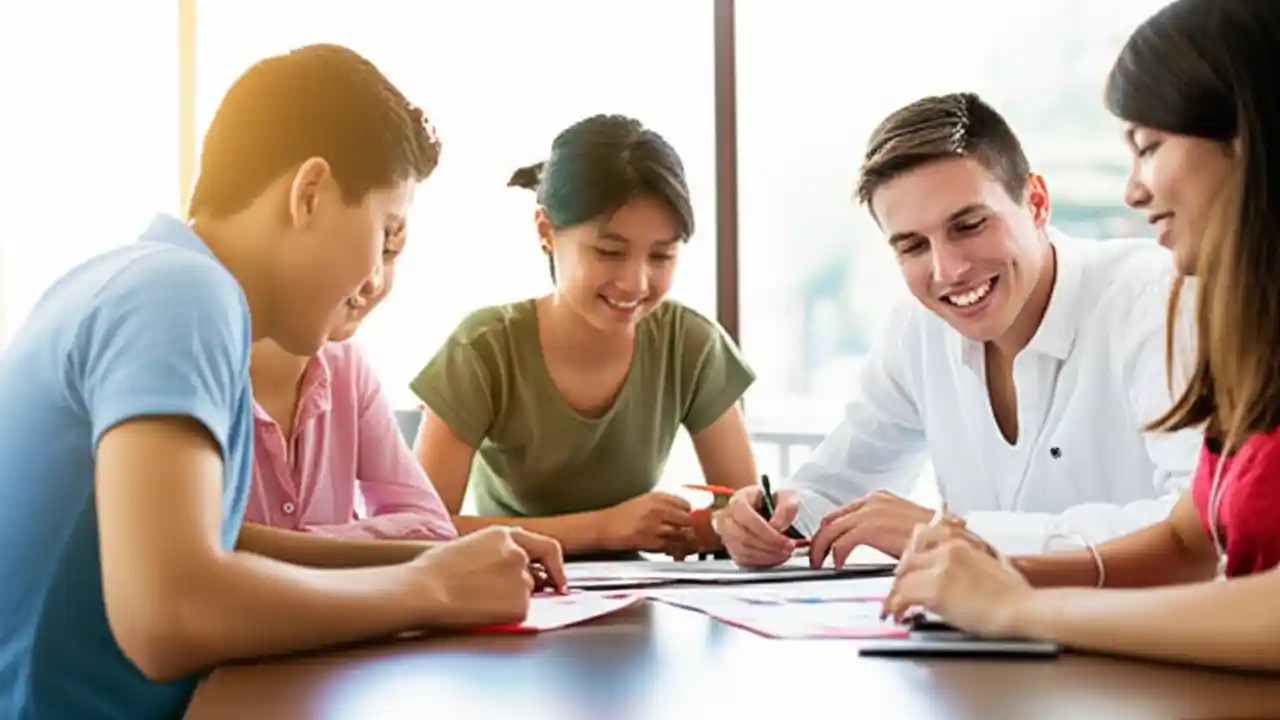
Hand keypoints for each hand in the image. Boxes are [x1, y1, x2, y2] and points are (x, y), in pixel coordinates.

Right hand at [412, 527, 565, 627]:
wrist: (423, 591)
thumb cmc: (433, 571)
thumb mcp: (469, 545)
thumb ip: (496, 552)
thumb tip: (504, 568)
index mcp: (505, 535)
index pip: (546, 548)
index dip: (555, 566)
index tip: (558, 580)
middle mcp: (519, 555)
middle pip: (533, 575)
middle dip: (522, 587)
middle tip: (500, 597)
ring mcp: (521, 580)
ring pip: (524, 595)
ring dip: (508, 600)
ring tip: (476, 600)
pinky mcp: (519, 606)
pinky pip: (519, 614)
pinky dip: (505, 616)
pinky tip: (480, 611)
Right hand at [600, 492, 693, 551]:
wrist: (604, 527)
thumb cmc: (623, 515)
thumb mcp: (644, 502)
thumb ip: (664, 505)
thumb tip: (684, 513)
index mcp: (657, 497)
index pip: (686, 504)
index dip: (689, 515)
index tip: (689, 522)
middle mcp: (658, 508)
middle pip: (688, 519)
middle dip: (691, 529)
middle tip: (690, 536)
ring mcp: (655, 525)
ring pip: (682, 534)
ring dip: (686, 542)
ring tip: (685, 546)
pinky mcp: (650, 541)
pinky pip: (672, 547)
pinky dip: (676, 551)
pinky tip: (674, 552)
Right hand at [718, 486, 799, 566]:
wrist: (765, 510)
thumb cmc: (772, 502)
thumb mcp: (785, 497)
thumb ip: (786, 508)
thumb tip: (777, 526)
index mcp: (738, 500)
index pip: (746, 517)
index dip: (765, 532)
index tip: (783, 540)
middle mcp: (727, 517)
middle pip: (743, 537)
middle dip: (768, 546)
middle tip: (787, 548)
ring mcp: (726, 534)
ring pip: (742, 551)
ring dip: (766, 556)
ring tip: (783, 553)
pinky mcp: (731, 548)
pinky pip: (743, 559)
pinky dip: (761, 561)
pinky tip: (774, 557)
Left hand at [808, 491, 934, 566]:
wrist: (949, 538)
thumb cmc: (931, 537)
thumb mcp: (900, 527)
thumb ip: (880, 529)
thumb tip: (862, 541)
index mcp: (878, 499)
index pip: (840, 513)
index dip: (827, 531)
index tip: (822, 546)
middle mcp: (872, 501)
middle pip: (831, 520)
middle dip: (818, 540)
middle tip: (814, 557)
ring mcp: (870, 513)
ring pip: (831, 530)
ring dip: (821, 549)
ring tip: (820, 564)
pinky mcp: (871, 528)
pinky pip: (842, 542)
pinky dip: (835, 555)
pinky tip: (838, 566)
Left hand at [880, 522, 1030, 635]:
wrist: (1021, 608)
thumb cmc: (1016, 594)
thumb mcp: (995, 563)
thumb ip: (974, 561)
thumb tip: (965, 570)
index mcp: (960, 544)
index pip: (921, 540)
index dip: (911, 558)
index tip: (908, 570)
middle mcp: (946, 551)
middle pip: (908, 559)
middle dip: (901, 576)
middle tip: (898, 591)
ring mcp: (939, 569)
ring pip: (902, 578)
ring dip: (896, 594)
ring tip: (895, 608)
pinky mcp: (935, 590)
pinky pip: (903, 596)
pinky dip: (895, 606)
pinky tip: (897, 615)